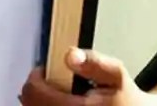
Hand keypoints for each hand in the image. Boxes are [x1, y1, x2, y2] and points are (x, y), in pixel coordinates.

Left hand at [19, 49, 156, 105]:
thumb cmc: (127, 99)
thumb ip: (94, 63)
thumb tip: (70, 55)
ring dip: (40, 99)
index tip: (46, 69)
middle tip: (51, 80)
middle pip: (29, 103)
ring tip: (57, 93)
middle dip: (37, 88)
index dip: (36, 76)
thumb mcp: (117, 76)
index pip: (34, 93)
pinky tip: (59, 102)